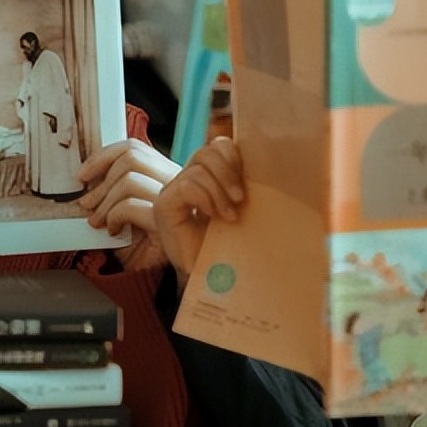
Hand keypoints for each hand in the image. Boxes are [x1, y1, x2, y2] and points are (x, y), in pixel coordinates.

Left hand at [77, 139, 180, 273]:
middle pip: (132, 157)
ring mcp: (174, 200)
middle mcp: (174, 182)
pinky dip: (113, 216)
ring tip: (97, 220)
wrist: (154, 278)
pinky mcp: (167, 221)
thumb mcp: (122, 208)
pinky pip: (130, 205)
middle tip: (86, 202)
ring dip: (104, 201)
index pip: (135, 147)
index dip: (103, 156)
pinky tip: (112, 231)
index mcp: (164, 174)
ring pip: (130, 179)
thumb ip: (113, 187)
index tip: (83, 174)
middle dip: (100, 178)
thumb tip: (86, 174)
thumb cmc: (139, 245)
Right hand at [151, 137, 245, 289]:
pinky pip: (187, 185)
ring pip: (198, 166)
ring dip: (219, 189)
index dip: (234, 156)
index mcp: (208, 177)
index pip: (218, 146)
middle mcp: (187, 179)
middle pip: (208, 150)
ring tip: (229, 214)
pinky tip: (213, 217)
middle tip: (240, 197)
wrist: (211, 279)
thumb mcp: (240, 209)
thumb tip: (262, 163)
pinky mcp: (164, 205)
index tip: (248, 179)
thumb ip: (242, 185)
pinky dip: (206, 199)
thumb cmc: (228, 247)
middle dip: (229, 171)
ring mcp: (173, 191)